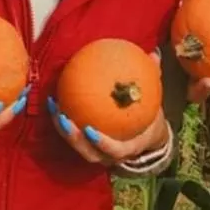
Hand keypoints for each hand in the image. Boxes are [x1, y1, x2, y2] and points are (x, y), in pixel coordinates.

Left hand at [47, 51, 168, 166]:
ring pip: (77, 146)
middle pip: (89, 153)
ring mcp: (98, 152)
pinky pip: (73, 136)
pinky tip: (55, 99)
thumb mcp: (155, 101)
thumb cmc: (149, 117)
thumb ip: (153, 79)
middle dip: (74, 138)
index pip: (115, 151)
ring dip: (63, 130)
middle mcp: (110, 155)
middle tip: (65, 119)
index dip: (102, 144)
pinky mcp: (87, 145)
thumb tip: (154, 54)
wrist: (146, 136)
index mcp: (129, 147)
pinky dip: (62, 119)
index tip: (90, 130)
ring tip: (55, 107)